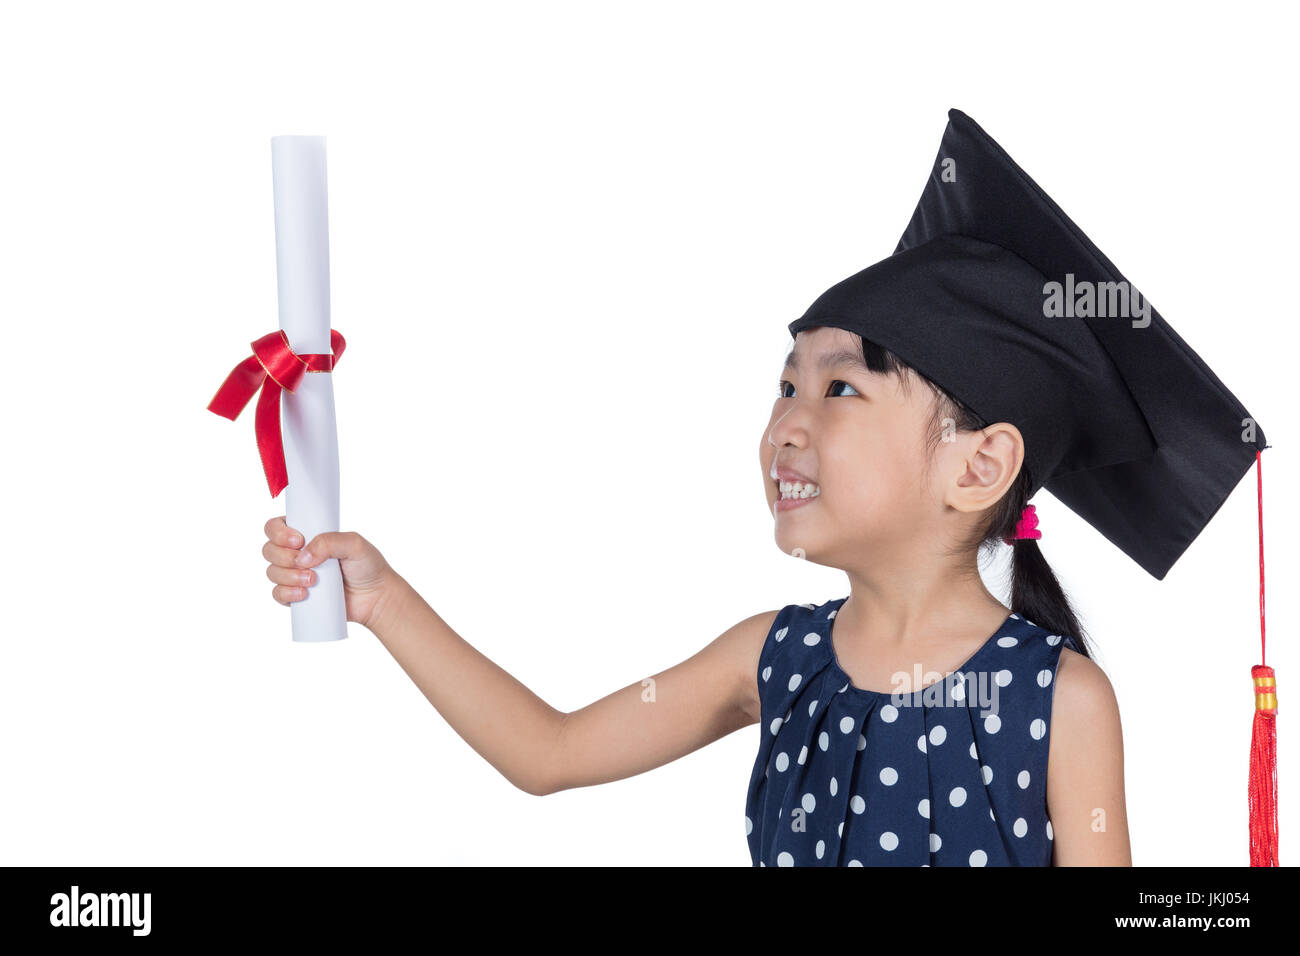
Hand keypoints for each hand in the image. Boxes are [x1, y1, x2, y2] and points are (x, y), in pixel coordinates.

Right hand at [262, 515, 400, 630]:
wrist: (376, 596)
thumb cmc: (367, 566)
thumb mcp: (354, 544)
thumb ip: (329, 541)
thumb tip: (303, 556)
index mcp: (307, 534)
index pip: (275, 526)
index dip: (279, 532)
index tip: (298, 540)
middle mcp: (297, 553)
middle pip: (269, 550)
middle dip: (284, 557)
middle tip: (309, 564)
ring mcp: (295, 575)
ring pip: (272, 572)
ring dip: (288, 576)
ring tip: (312, 581)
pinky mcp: (297, 596)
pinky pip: (277, 594)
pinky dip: (286, 593)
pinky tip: (303, 594)